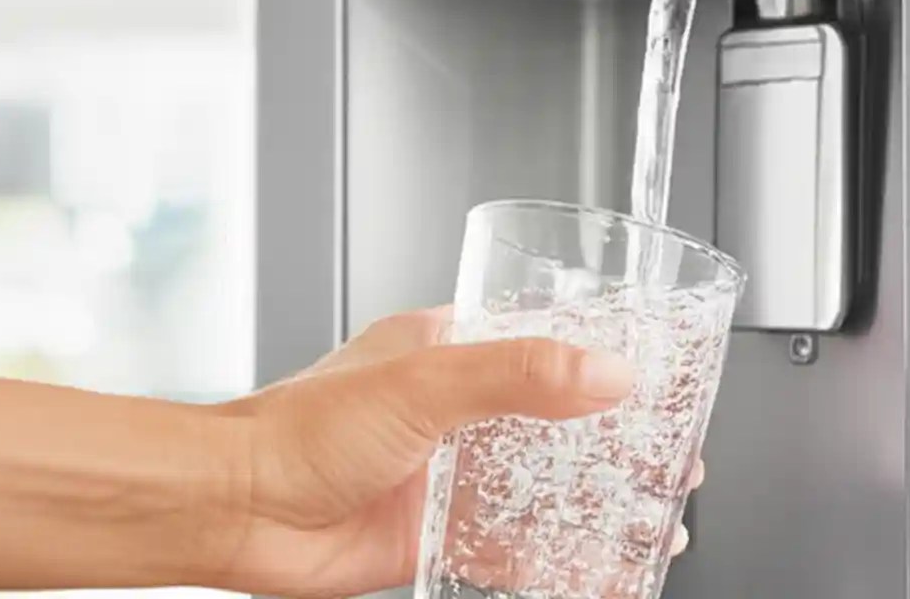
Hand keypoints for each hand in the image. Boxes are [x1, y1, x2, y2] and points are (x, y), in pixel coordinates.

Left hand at [201, 307, 704, 598]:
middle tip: (672, 455)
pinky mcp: (434, 531)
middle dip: (615, 440)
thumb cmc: (300, 431)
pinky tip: (595, 568)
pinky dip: (554, 557)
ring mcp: (445, 473)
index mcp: (446, 349)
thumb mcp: (424, 384)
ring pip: (540, 485)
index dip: (603, 357)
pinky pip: (508, 545)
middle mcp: (451, 410)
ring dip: (594, 499)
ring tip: (653, 514)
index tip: (656, 373)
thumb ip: (518, 376)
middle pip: (553, 419)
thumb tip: (606, 374)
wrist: (237, 511)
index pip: (543, 340)